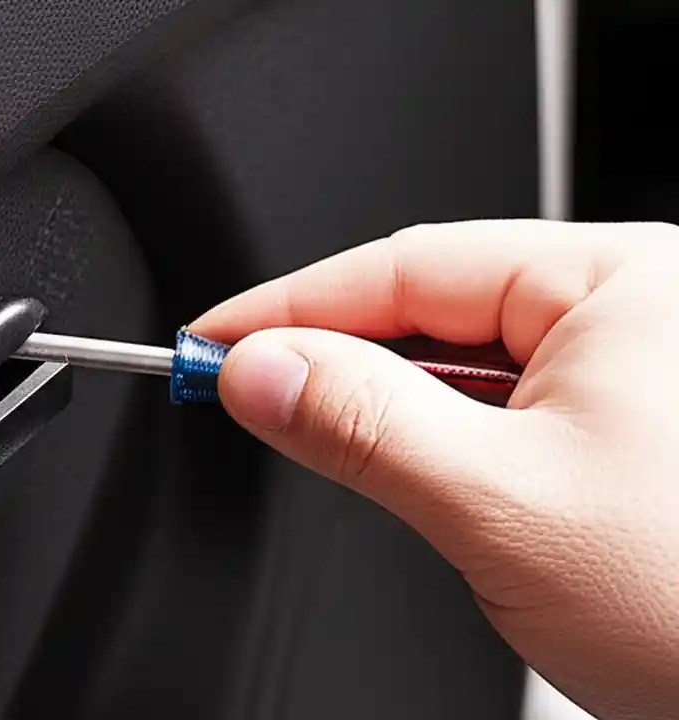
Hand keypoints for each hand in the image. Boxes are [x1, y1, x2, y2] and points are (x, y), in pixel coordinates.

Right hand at [192, 220, 678, 719]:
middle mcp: (638, 312)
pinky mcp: (626, 430)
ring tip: (324, 437)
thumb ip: (363, 425)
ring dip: (387, 402)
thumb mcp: (500, 506)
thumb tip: (259, 369)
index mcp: (625, 285)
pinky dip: (438, 436)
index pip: (410, 267)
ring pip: (464, 363)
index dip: (291, 303)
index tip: (211, 340)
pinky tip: (407, 466)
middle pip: (433, 308)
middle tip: (242, 391)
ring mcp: (635, 372)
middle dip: (333, 352)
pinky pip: (503, 408)